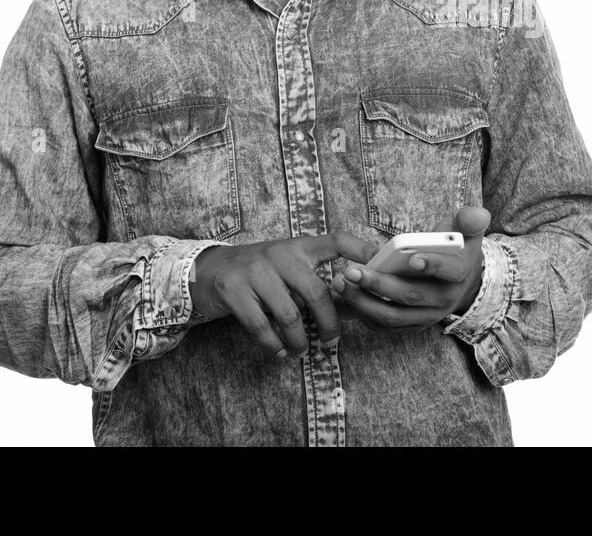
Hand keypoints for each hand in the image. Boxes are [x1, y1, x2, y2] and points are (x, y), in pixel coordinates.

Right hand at [191, 232, 378, 359]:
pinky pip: (261, 325)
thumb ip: (313, 278)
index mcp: (299, 246)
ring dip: (299, 340)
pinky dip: (273, 344)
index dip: (362, 250)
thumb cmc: (260, 273)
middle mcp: (280, 254)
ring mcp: (255, 271)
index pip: (337, 241)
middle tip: (331, 341)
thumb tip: (353, 304)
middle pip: (317, 292)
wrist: (210, 270)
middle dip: (329, 323)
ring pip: (289, 315)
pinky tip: (279, 351)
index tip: (382, 264)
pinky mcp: (234, 289)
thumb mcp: (287, 265)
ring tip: (301, 350)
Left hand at [330, 206, 491, 332]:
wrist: (459, 283)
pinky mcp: (409, 326)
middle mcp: (443, 301)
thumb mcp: (467, 231)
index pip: (449, 271)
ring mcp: (425, 318)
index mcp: (458, 274)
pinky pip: (383, 326)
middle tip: (352, 270)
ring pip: (392, 316)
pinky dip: (362, 314)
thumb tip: (478, 213)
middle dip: (379, 284)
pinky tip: (344, 296)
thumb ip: (469, 220)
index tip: (412, 258)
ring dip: (363, 302)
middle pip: (410, 296)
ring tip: (341, 282)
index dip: (432, 265)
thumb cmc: (455, 250)